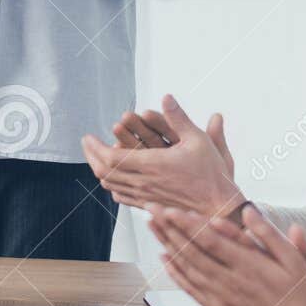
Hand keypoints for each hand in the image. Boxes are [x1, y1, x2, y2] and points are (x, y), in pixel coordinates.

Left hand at [82, 94, 241, 216]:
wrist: (218, 208)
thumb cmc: (211, 174)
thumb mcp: (198, 140)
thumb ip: (179, 118)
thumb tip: (167, 97)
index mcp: (152, 165)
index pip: (110, 158)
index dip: (94, 147)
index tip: (88, 136)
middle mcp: (144, 183)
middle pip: (104, 171)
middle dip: (91, 156)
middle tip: (87, 143)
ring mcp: (146, 196)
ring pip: (111, 185)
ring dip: (99, 170)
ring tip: (96, 157)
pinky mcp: (151, 205)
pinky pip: (123, 197)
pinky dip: (113, 185)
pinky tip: (115, 178)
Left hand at [148, 206, 305, 305]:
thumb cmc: (305, 301)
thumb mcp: (301, 263)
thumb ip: (272, 237)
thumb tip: (250, 212)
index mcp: (250, 266)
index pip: (211, 241)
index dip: (187, 224)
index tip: (171, 209)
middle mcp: (230, 282)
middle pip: (192, 251)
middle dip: (169, 229)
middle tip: (151, 210)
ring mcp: (222, 298)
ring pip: (187, 268)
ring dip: (167, 246)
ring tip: (152, 227)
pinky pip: (191, 289)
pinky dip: (175, 273)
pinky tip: (164, 260)